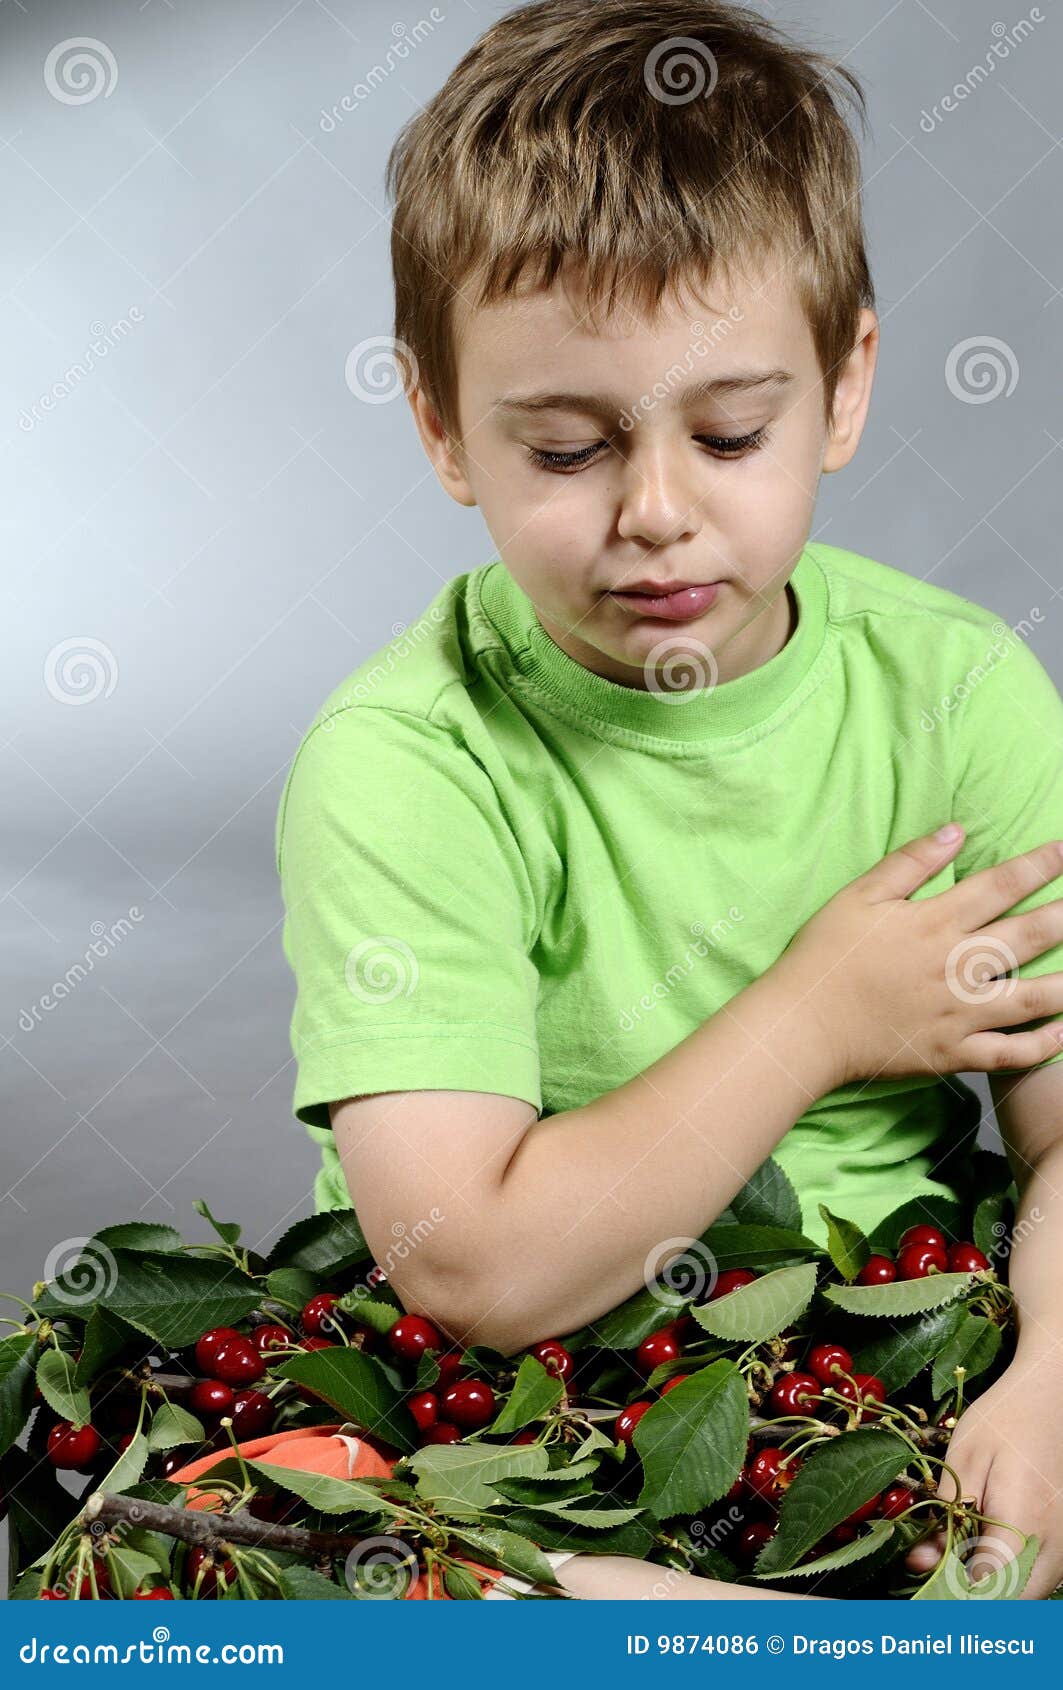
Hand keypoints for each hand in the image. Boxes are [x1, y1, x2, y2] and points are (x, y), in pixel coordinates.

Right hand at [776, 829, 1062, 1086]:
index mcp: (934, 922)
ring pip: (1034, 997)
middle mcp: (957, 966)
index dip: (1040, 865)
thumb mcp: (858, 896)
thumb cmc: (824, 956)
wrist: (804, 1025)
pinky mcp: (953, 1052)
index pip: (1001, 885)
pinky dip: (1044, 1044)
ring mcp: (960, 1013)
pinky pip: (1010, 1052)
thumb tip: (956, 831)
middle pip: (1031, 936)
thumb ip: (910, 862)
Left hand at [904, 1355, 1062, 1598]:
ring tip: (952, 1560)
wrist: (1052, 1395)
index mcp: (1024, 1525)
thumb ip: (945, 1515)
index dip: (947, 1597)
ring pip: (1028, 1595)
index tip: (918, 1582)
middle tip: (932, 1574)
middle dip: (968, 1601)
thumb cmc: (1006, 1418)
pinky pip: (1039, 1577)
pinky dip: (1010, 1576)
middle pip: (1012, 1604)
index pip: (986, 1593)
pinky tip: (981, 1552)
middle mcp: (1055, 1548)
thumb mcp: (965, 1458)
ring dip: (990, 1591)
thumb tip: (918, 1564)